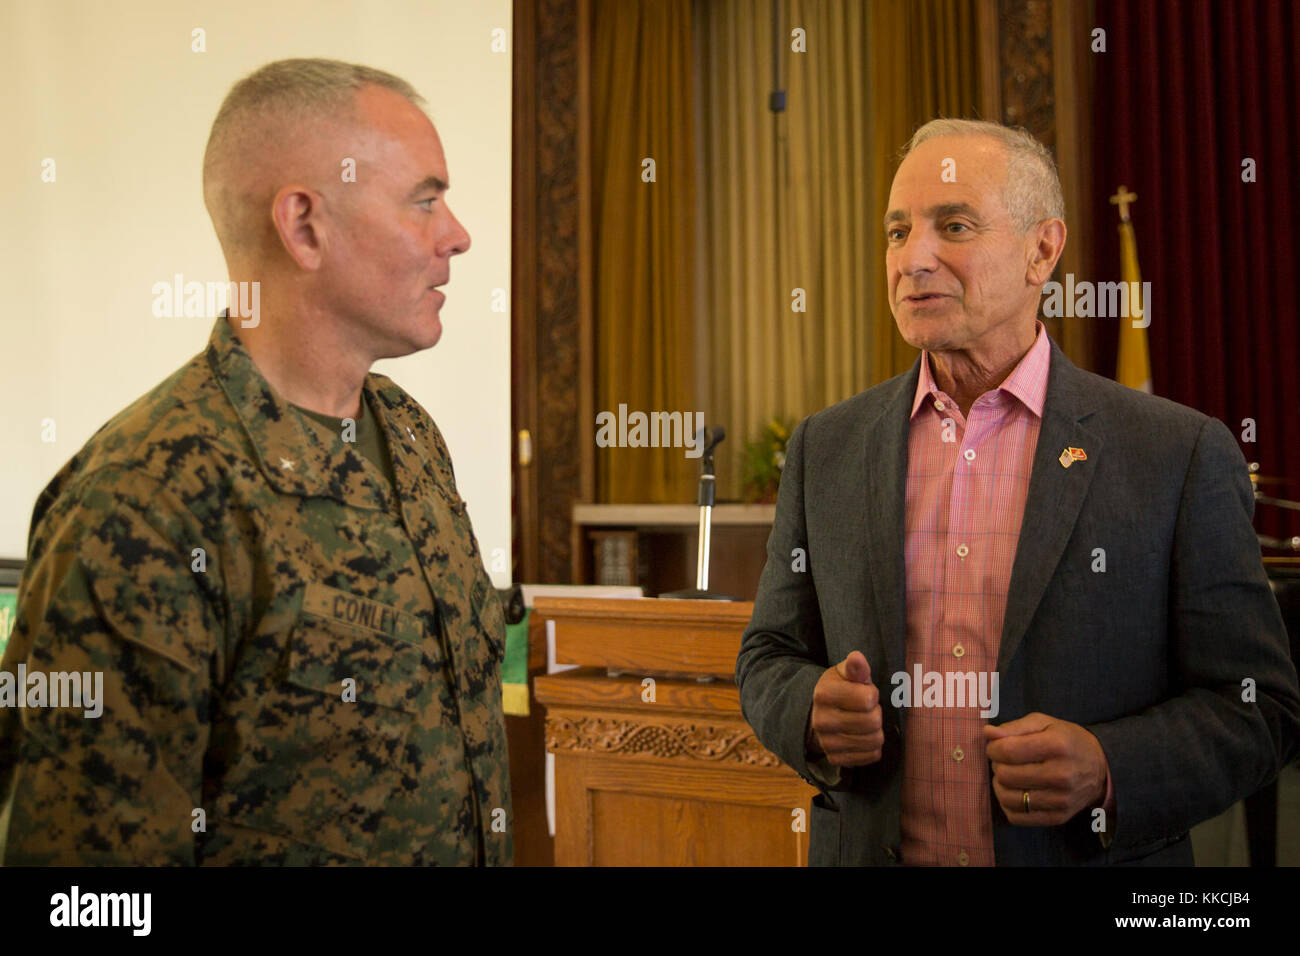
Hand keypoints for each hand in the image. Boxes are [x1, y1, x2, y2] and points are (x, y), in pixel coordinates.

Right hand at [806, 651, 884, 766]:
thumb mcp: (846, 674)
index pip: (867, 699)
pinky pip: (871, 756)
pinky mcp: (835, 759)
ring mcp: (827, 743)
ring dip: (876, 731)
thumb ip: (855, 667)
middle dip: (876, 713)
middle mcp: (821, 721)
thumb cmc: (841, 689)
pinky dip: (872, 747)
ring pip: (874, 742)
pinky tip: (862, 736)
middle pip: (872, 722)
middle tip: (867, 710)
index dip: (872, 695)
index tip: (864, 693)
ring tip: (865, 722)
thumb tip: (857, 657)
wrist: (820, 714)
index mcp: (823, 694)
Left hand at [984, 713, 1108, 826]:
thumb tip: (988, 734)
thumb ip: (1013, 727)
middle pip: (1006, 775)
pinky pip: (1017, 817)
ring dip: (1000, 785)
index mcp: (1057, 746)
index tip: (996, 746)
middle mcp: (1061, 775)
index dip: (993, 748)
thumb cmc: (1067, 741)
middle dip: (997, 765)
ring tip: (1009, 775)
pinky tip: (1015, 791)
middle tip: (1005, 761)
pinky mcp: (1058, 817)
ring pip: (1008, 798)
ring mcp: (1061, 800)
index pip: (1007, 751)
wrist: (1101, 768)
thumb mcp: (1044, 723)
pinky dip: (1008, 804)